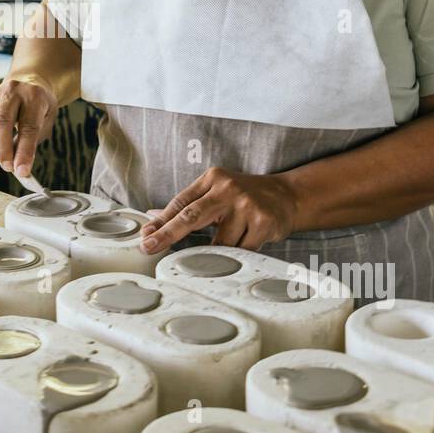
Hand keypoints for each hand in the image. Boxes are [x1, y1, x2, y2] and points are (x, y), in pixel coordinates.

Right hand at [0, 76, 57, 179]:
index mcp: (36, 97)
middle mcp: (14, 90)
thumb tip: (17, 165)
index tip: (22, 171)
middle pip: (2, 121)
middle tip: (7, 167)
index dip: (24, 152)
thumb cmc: (39, 108)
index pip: (28, 128)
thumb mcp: (45, 123)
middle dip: (2, 149)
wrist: (33, 82)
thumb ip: (31, 141)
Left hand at [140, 167, 299, 254]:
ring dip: (217, 251)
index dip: (161, 221)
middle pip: (191, 216)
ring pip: (219, 242)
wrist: (288, 195)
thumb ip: (189, 204)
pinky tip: (246, 244)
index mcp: (212, 179)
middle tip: (149, 247)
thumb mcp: (216, 192)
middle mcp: (227, 189)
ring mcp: (245, 205)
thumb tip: (154, 215)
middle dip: (167, 234)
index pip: (180, 202)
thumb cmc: (246, 196)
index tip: (146, 236)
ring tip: (228, 244)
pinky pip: (241, 250)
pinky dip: (238, 253)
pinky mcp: (262, 222)